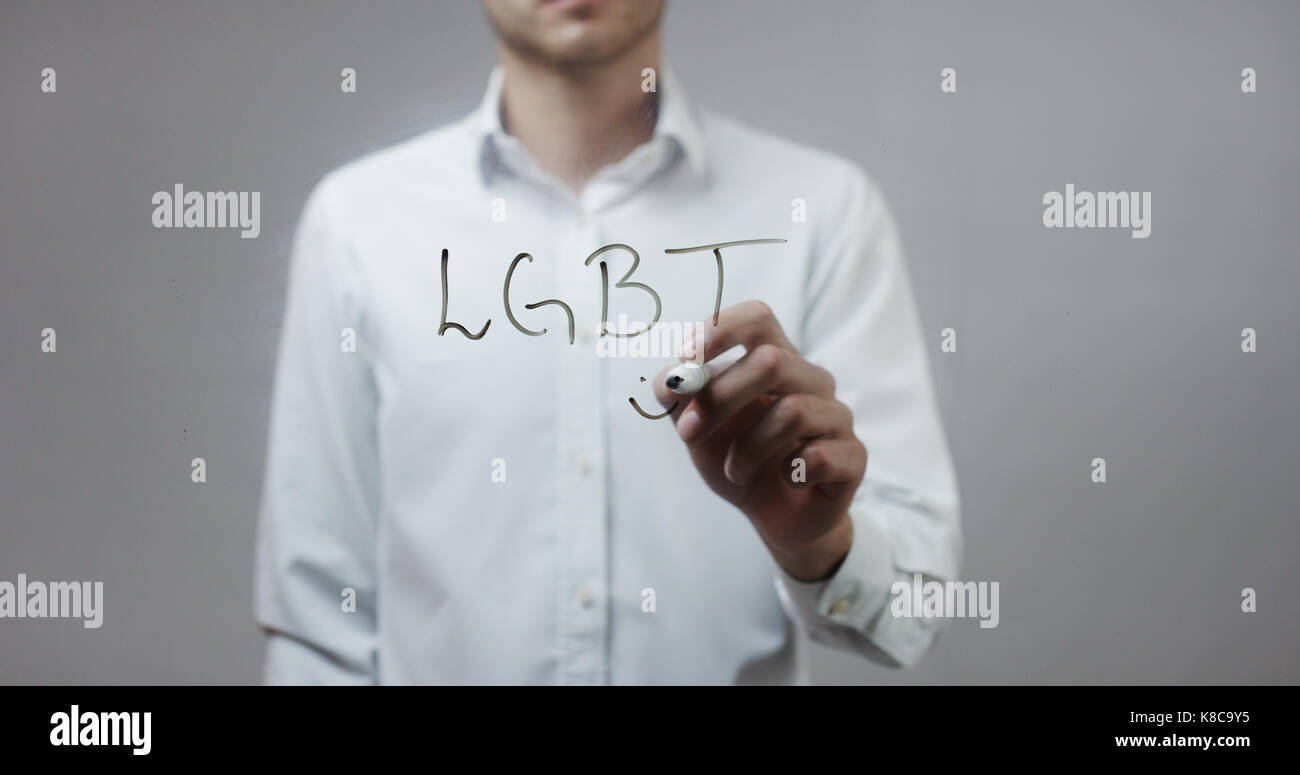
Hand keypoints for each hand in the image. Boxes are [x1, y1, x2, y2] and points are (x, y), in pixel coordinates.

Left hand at [653, 300, 866, 580]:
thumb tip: (669, 381)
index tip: (685, 359)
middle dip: (720, 399)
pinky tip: (786, 479)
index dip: (720, 330)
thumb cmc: (736, 457)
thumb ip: (678, 398)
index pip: (757, 317)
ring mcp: (836, 416)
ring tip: (734, 470)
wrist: (774, 515)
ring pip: (794, 410)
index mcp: (774, 358)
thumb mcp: (695, 427)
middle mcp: (810, 379)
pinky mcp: (853, 457)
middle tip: (689, 434)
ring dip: (748, 448)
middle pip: (771, 361)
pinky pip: (820, 456)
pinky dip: (792, 473)